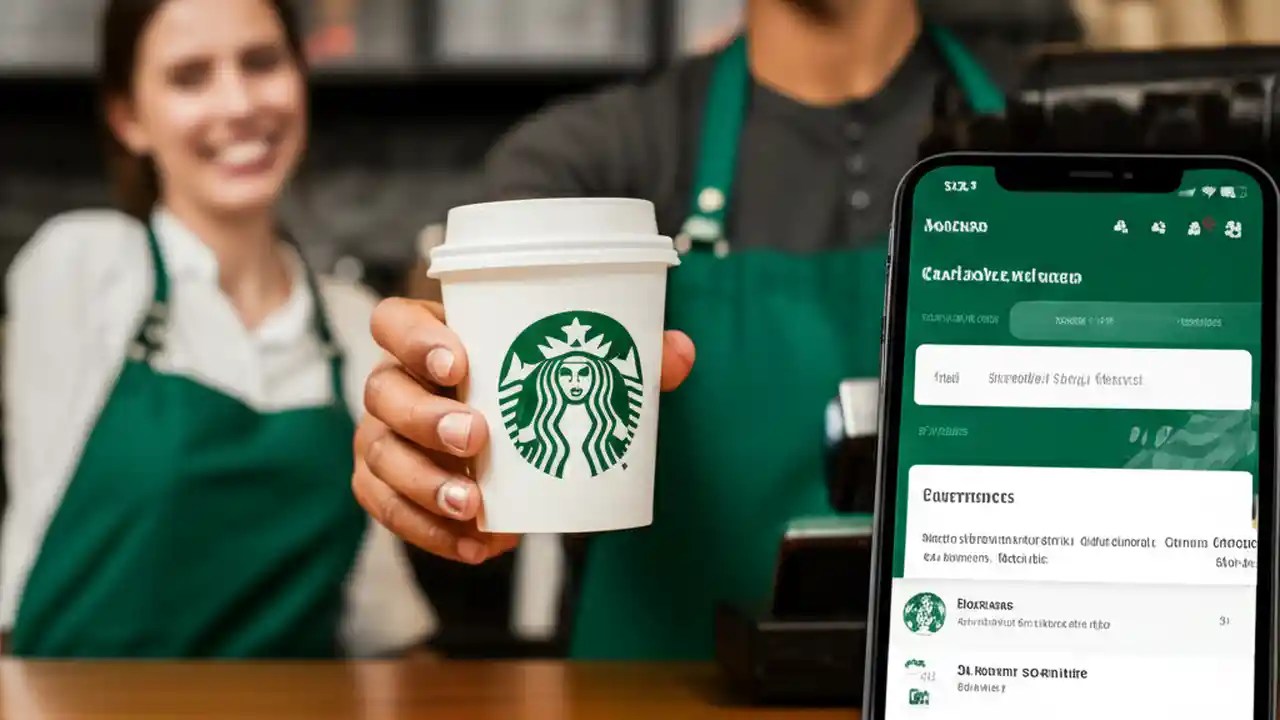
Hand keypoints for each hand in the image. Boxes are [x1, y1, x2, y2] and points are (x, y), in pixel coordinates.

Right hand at [353, 298, 694, 564]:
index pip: (393, 321)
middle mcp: (396, 382)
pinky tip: (474, 545)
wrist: (521, 440)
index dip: (413, 339)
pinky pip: (386, 508)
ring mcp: (384, 436)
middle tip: (478, 438)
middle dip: (425, 419)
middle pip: (383, 391)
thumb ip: (630, 359)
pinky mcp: (385, 484)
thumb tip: (679, 353)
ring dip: (423, 484)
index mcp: (433, 336)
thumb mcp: (583, 369)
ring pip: (379, 455)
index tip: (458, 362)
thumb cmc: (539, 388)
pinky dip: (426, 531)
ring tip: (475, 507)